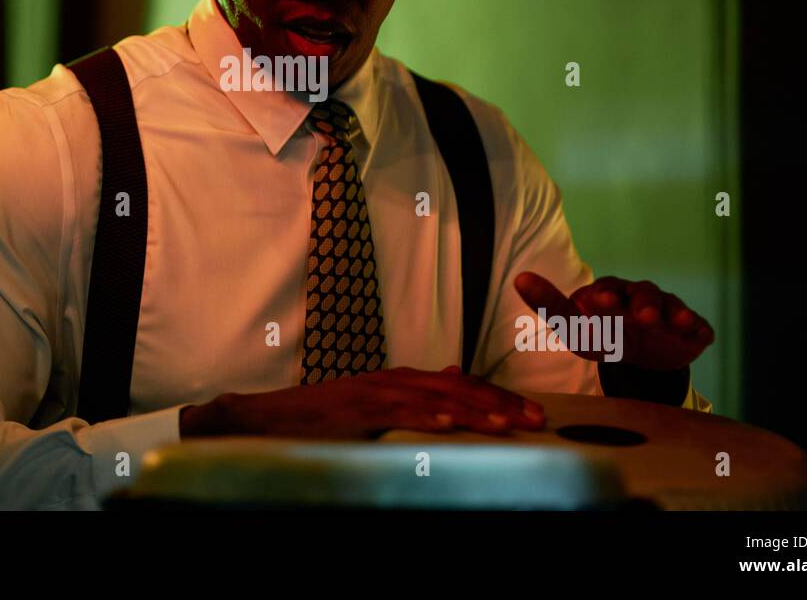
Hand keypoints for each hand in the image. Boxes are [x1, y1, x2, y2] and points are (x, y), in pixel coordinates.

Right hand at [179, 365, 544, 438]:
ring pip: (435, 398)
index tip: (531, 414)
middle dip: (499, 402)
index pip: (460, 387)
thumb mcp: (374, 406)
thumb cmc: (322, 420)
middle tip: (536, 419)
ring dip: (474, 410)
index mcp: (402, 381)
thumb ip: (413, 396)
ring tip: (508, 423)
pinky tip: (450, 425)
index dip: (497, 398)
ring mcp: (375, 392)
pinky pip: (397, 412)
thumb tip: (450, 382)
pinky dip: (425, 417)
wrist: (269, 417)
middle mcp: (394, 380)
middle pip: (457, 387)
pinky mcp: (357, 408)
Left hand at [513, 271, 713, 370]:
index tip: (590, 300)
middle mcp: (638, 297)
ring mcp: (667, 311)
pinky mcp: (691, 329)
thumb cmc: (604, 335)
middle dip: (632, 301)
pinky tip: (695, 332)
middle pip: (637, 292)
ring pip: (666, 304)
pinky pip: (696, 325)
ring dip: (660, 310)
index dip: (598, 295)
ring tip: (652, 321)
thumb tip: (520, 278)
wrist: (646, 357)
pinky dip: (696, 326)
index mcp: (610, 294)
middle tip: (624, 310)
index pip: (602, 289)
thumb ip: (550, 307)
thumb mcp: (575, 329)